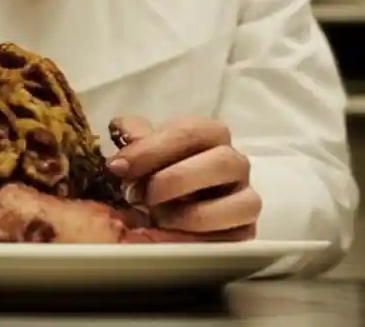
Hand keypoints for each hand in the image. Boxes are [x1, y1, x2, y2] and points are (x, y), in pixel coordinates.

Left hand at [107, 116, 259, 241]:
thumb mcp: (142, 155)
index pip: (192, 131)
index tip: (118, 167)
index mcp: (210, 136)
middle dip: (173, 181)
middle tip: (138, 196)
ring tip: (157, 217)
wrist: (165, 218)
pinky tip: (173, 234)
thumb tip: (121, 128)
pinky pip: (236, 236)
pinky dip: (201, 237)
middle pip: (221, 161)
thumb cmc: (155, 178)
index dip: (152, 148)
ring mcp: (246, 199)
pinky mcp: (244, 232)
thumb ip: (133, 138)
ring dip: (190, 213)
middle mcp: (235, 163)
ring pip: (238, 201)